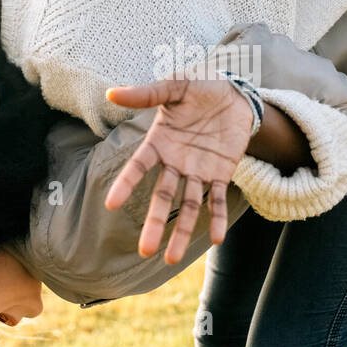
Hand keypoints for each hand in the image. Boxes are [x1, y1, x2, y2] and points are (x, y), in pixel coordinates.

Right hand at [104, 77, 254, 262]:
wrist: (235, 93)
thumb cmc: (200, 87)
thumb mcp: (175, 86)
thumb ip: (147, 94)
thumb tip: (111, 93)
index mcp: (159, 143)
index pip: (138, 167)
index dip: (125, 184)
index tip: (110, 204)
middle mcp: (175, 162)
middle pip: (163, 197)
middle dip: (155, 223)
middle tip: (145, 250)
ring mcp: (198, 171)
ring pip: (189, 205)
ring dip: (182, 231)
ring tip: (171, 259)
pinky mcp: (221, 174)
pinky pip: (218, 199)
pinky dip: (217, 217)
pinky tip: (215, 238)